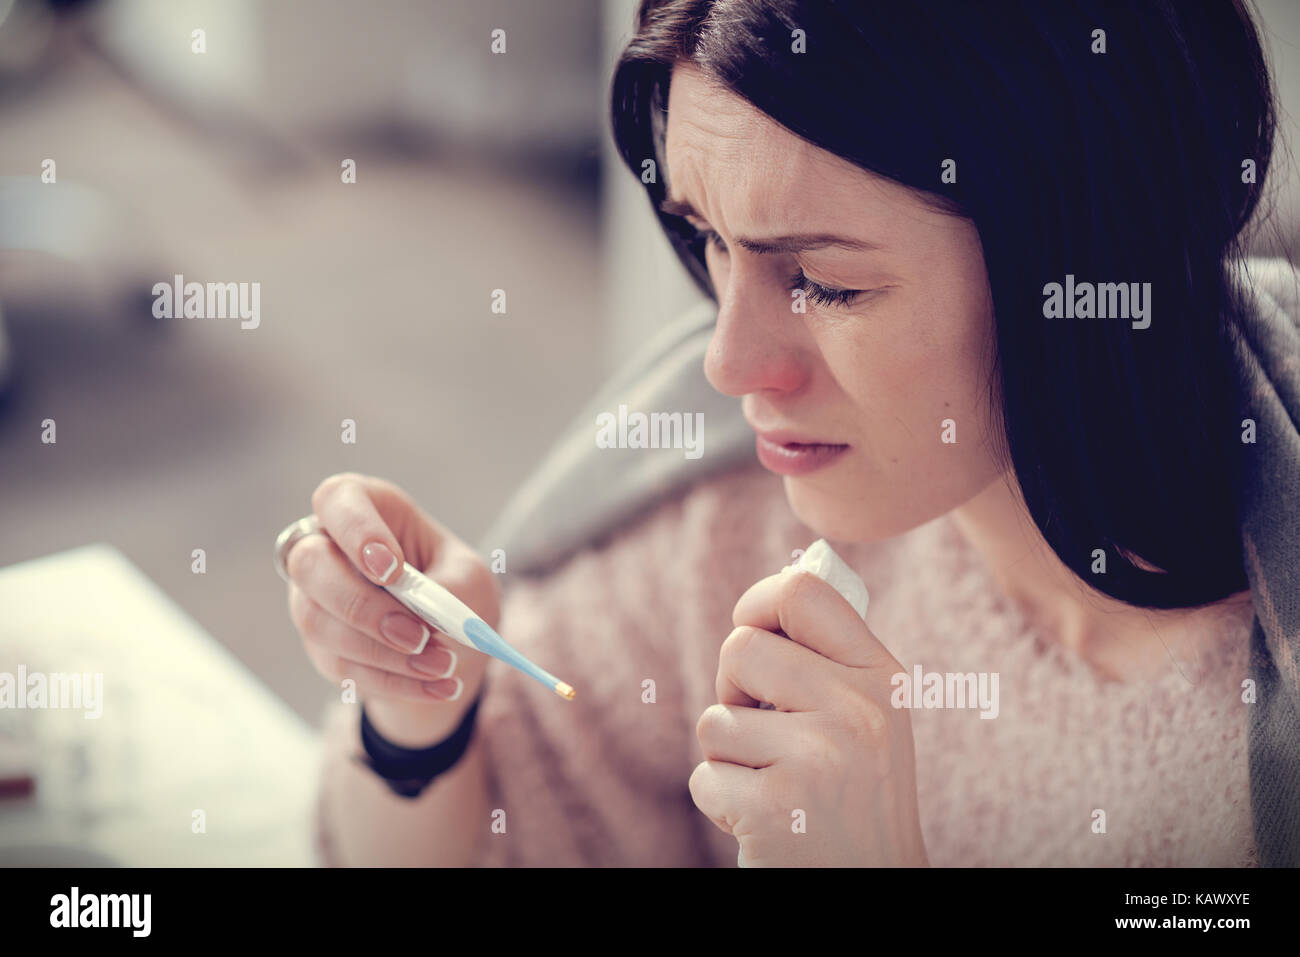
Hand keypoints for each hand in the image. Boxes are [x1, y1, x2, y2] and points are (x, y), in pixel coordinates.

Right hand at [284, 472, 498, 745]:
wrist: (451, 644)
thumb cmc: (456, 588)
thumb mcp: (470, 579)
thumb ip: (448, 589)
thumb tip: (421, 618)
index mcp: (367, 508)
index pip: (338, 499)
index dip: (356, 531)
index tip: (392, 570)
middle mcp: (327, 547)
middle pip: (309, 564)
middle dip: (364, 606)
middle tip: (418, 635)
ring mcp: (314, 598)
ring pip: (318, 622)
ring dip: (384, 652)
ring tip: (443, 665)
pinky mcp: (321, 646)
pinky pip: (342, 666)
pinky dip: (395, 681)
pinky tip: (438, 687)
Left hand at [689, 568, 928, 866]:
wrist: (875, 888)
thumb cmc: (856, 797)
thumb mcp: (869, 716)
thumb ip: (830, 656)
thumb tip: (781, 578)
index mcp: (881, 676)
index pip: (801, 591)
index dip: (756, 602)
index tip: (750, 629)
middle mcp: (857, 710)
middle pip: (740, 648)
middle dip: (733, 690)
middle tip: (764, 730)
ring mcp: (819, 758)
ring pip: (715, 719)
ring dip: (728, 758)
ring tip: (776, 786)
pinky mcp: (777, 807)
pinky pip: (705, 776)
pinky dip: (721, 805)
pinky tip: (765, 822)